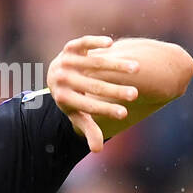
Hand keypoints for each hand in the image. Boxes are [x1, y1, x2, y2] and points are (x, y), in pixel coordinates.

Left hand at [47, 35, 139, 152]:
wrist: (55, 73)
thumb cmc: (72, 98)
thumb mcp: (78, 114)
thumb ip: (88, 128)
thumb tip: (97, 150)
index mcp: (62, 97)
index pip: (87, 105)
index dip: (105, 110)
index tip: (125, 114)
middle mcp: (62, 78)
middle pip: (93, 85)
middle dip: (115, 91)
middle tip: (135, 95)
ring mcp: (65, 61)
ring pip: (93, 63)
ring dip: (116, 65)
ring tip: (137, 69)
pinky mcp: (70, 47)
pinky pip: (84, 43)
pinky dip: (95, 42)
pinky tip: (111, 43)